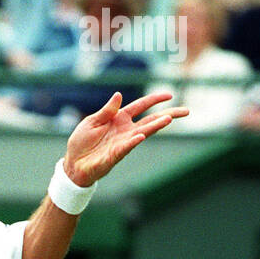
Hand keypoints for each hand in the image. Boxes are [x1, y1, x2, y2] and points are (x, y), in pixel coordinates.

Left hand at [64, 91, 189, 187]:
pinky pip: (126, 147)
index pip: (141, 106)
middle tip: (186, 111)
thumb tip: (119, 95)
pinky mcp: (114, 155)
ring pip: (143, 132)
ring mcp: (122, 143)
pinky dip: (133, 141)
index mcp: (119, 119)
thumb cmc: (82, 142)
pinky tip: (142, 136)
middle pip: (151, 120)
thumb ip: (106, 110)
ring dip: (156, 126)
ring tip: (169, 119)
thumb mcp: (92, 121)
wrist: (73, 164)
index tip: (169, 95)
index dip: (154, 100)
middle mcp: (125, 130)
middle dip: (168, 115)